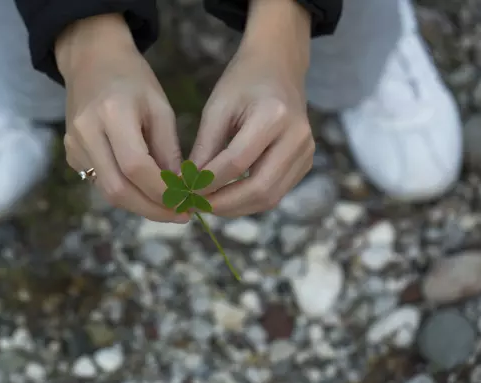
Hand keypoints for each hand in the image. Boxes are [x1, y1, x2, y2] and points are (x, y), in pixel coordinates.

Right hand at [56, 14, 188, 222]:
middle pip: (117, 190)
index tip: (187, 204)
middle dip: (151, 209)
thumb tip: (179, 191)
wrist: (91, 61)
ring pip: (107, 192)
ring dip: (140, 205)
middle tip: (180, 215)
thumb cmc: (133, 79)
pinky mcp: (71, 154)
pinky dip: (126, 192)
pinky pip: (100, 182)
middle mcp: (86, 133)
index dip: (162, 192)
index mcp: (112, 114)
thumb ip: (169, 150)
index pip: (136, 168)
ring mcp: (73, 146)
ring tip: (168, 206)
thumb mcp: (160, 108)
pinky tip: (146, 190)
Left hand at [189, 0, 314, 217]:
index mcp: (274, 116)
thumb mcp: (217, 108)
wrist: (279, 66)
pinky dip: (250, 200)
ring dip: (237, 207)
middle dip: (224, 204)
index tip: (184, 192)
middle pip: (260, 188)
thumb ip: (204, 148)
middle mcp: (297, 137)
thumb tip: (188, 185)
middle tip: (196, 206)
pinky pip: (277, 192)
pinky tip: (227, 197)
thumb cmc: (243, 82)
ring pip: (271, 197)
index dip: (208, 183)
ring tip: (208, 204)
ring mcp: (307, 152)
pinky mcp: (306, 162)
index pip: (237, 163)